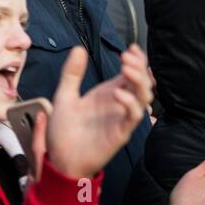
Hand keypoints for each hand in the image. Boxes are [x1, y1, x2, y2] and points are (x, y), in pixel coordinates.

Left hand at [45, 44, 151, 179]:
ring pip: (143, 98)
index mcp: (108, 93)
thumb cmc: (65, 129)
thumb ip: (72, 73)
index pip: (130, 73)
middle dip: (139, 68)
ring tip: (125, 69)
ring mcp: (120, 118)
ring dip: (139, 82)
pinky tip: (117, 94)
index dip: (135, 60)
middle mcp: (118, 104)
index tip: (130, 48)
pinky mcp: (120, 133)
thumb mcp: (64, 96)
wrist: (60, 157)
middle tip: (128, 57)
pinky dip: (129, 104)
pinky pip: (132, 117)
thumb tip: (78, 48)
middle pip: (141, 83)